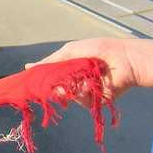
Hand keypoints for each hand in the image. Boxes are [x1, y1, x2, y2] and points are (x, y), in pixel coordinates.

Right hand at [26, 38, 152, 102]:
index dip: (42, 78)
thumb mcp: (70, 50)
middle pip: (56, 89)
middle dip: (55, 86)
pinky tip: (92, 84)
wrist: (124, 59)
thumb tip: (28, 67)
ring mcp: (85, 91)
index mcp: (69, 67)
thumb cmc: (99, 49)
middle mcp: (75, 80)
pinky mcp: (96, 100)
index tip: (31, 81)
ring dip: (73, 88)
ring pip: (68, 97)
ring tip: (84, 78)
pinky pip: (83, 102)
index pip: (50, 76)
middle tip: (58, 83)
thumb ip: (51, 61)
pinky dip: (86, 93)